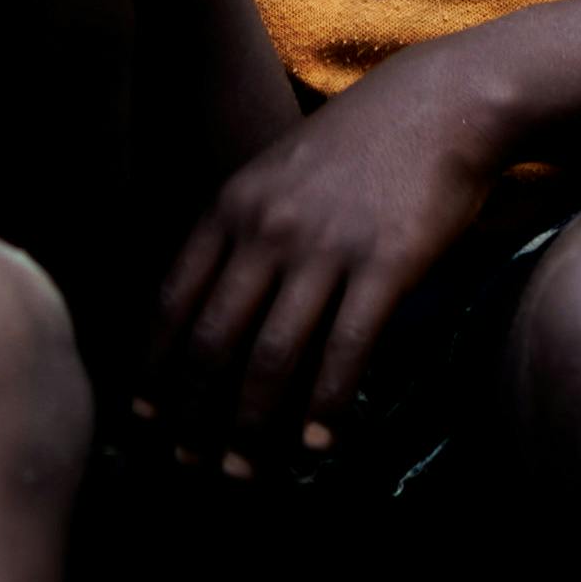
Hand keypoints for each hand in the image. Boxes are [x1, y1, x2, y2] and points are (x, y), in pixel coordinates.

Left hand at [146, 48, 506, 473]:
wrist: (437, 106)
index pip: (173, 302)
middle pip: (214, 341)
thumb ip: (237, 233)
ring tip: (242, 474)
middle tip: (187, 467)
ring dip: (251, 427)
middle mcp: (267, 229)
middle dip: (193, 415)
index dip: (154, 369)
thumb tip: (206, 307)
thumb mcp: (273, 175)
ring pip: (273, 356)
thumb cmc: (354, 149)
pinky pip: (346, 349)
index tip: (143, 420)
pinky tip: (316, 448)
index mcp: (230, 207)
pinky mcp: (384, 264)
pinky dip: (325, 407)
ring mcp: (325, 247)